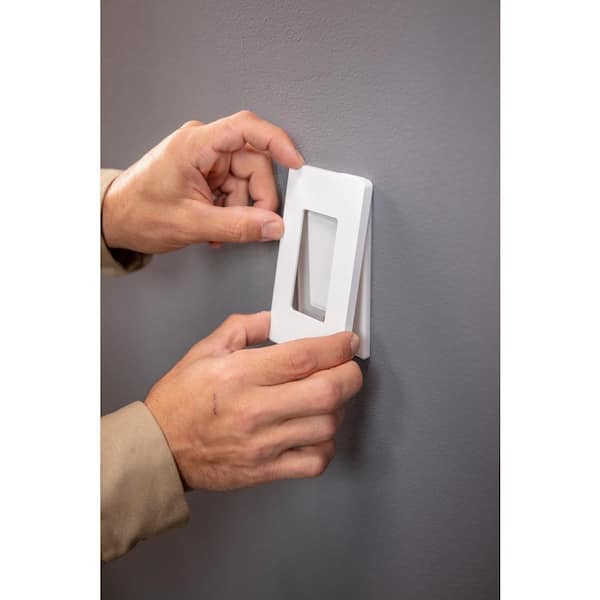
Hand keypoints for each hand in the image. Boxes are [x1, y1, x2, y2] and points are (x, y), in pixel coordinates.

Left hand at [102, 111, 303, 253]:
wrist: (114, 220)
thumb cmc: (137, 212)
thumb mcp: (192, 223)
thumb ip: (237, 226)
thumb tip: (272, 225)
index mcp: (195, 144)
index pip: (246, 129)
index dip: (277, 142)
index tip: (296, 162)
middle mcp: (202, 146)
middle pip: (253, 162)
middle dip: (257, 198)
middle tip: (252, 224)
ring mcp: (205, 160)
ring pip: (247, 180)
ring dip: (241, 209)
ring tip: (219, 228)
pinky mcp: (206, 174)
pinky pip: (235, 189)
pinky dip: (232, 210)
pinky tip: (216, 224)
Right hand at [145, 312, 362, 489]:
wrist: (160, 450)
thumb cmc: (179, 403)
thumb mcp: (204, 351)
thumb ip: (242, 328)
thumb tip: (273, 319)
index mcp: (239, 376)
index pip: (303, 357)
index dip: (335, 346)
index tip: (345, 342)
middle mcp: (254, 410)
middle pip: (326, 392)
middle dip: (349, 376)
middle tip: (348, 368)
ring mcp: (263, 443)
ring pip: (326, 425)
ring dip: (338, 408)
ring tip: (327, 397)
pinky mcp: (267, 469)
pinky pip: (315, 461)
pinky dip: (326, 444)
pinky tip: (315, 430)